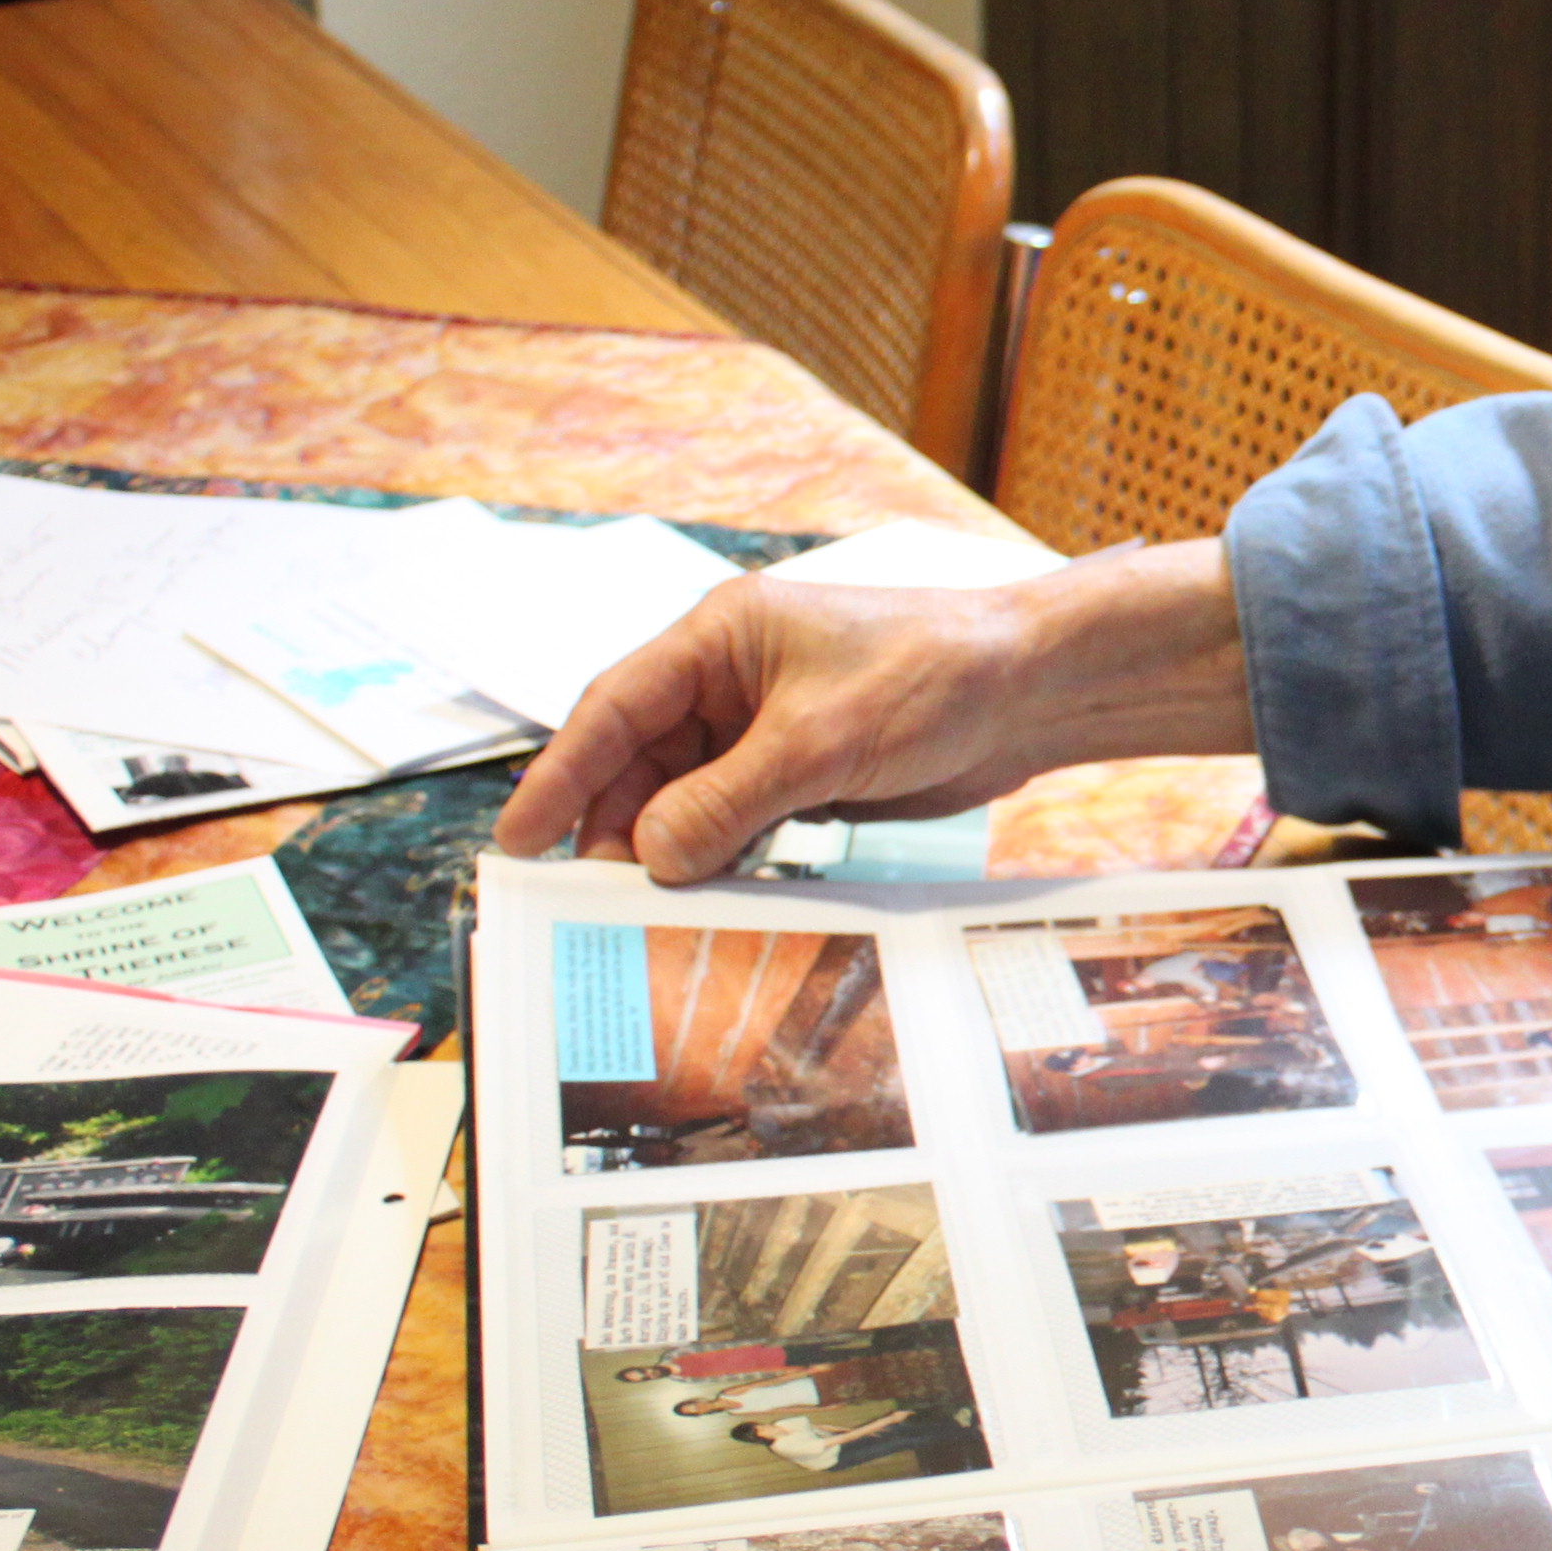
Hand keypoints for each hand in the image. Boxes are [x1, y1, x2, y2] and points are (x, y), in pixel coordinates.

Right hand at [490, 541, 1254, 882]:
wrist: (1033, 689)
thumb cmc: (935, 674)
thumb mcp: (820, 742)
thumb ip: (727, 802)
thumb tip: (648, 854)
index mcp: (721, 639)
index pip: (614, 708)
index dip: (560, 775)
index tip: (517, 836)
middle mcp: (733, 678)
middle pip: (640, 760)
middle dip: (611, 826)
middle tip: (585, 899)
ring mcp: (767, 726)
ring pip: (685, 796)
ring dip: (665, 849)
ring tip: (638, 911)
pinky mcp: (805, 768)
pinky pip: (736, 818)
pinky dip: (718, 855)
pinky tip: (706, 897)